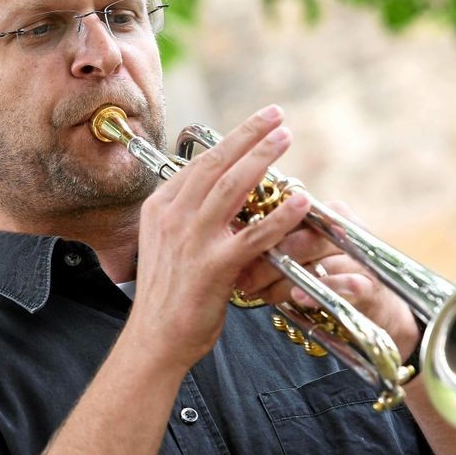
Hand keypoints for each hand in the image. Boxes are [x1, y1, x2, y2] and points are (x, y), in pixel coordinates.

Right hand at [123, 105, 311, 372]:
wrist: (154, 339)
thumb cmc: (166, 296)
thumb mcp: (165, 244)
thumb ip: (187, 217)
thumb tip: (215, 195)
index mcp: (161, 208)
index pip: (199, 163)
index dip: (231, 140)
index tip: (256, 123)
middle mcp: (173, 217)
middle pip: (216, 164)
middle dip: (249, 135)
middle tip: (276, 115)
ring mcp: (192, 241)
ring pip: (232, 188)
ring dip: (262, 158)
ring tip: (286, 138)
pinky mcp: (214, 267)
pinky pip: (253, 235)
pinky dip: (280, 216)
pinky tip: (301, 201)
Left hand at [235, 200, 421, 360]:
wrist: (377, 310)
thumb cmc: (329, 277)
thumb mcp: (304, 256)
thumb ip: (276, 243)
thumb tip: (229, 236)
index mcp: (328, 214)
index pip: (288, 216)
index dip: (258, 234)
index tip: (231, 250)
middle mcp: (345, 231)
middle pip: (299, 240)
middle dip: (265, 262)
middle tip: (241, 280)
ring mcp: (360, 258)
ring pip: (316, 264)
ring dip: (284, 282)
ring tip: (260, 293)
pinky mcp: (371, 286)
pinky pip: (344, 285)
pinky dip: (320, 291)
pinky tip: (298, 297)